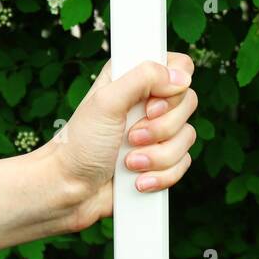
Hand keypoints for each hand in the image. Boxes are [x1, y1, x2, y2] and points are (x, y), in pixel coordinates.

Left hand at [56, 54, 198, 227]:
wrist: (69, 191)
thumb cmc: (78, 144)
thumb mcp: (106, 102)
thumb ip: (144, 77)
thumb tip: (181, 77)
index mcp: (134, 78)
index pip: (180, 67)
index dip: (173, 87)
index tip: (150, 105)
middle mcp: (148, 102)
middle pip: (189, 103)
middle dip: (161, 128)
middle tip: (131, 136)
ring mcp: (156, 132)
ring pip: (187, 136)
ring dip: (158, 156)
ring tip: (129, 162)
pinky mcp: (161, 159)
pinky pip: (183, 163)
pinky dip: (161, 174)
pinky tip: (137, 179)